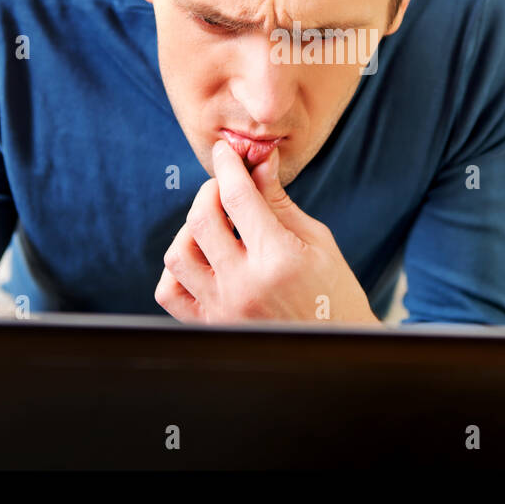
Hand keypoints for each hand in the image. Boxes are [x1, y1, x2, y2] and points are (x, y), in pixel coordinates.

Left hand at [154, 139, 380, 325]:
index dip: (229, 166)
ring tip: (215, 227)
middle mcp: (244, 285)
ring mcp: (223, 310)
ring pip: (178, 254)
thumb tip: (259, 160)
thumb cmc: (334, 292)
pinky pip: (170, 292)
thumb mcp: (316, 239)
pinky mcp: (211, 327)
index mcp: (278, 259)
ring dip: (190, 229)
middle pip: (202, 219)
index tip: (226, 151)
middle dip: (210, 191)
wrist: (334, 352)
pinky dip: (177, 269)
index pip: (239, 197)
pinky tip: (201, 260)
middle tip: (226, 188)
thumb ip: (279, 200)